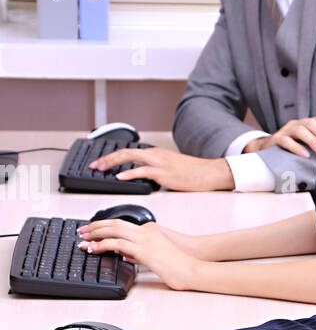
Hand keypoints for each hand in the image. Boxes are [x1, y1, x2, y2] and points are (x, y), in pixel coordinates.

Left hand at [76, 220, 198, 290]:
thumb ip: (140, 252)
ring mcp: (145, 239)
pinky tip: (94, 248)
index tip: (93, 230)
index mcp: (150, 230)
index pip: (122, 224)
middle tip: (83, 231)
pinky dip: (103, 244)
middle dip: (96, 226)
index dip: (105, 226)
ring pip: (114, 230)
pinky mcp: (144, 249)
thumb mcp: (156, 255)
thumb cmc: (178, 264)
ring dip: (96, 234)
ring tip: (84, 239)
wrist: (191, 269)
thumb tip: (125, 254)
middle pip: (115, 223)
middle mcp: (146, 231)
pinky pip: (118, 243)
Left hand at [88, 145, 233, 191]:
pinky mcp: (164, 173)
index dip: (111, 157)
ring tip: (100, 169)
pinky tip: (120, 176)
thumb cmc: (192, 173)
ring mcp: (159, 163)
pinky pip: (143, 171)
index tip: (99, 163)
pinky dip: (129, 173)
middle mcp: (154, 155)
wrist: (208, 173)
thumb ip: (153, 171)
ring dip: (112, 163)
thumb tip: (140, 177)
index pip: (128, 151)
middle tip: (94, 165)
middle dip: (106, 158)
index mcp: (155, 153)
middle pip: (125, 152)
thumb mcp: (169, 168)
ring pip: (130, 157)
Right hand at [243, 116, 315, 158]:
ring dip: (313, 141)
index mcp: (306, 124)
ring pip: (300, 130)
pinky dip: (296, 147)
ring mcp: (286, 130)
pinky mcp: (276, 139)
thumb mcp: (307, 145)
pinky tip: (305, 155)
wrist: (267, 150)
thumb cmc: (292, 149)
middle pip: (312, 123)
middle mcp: (297, 124)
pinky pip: (286, 141)